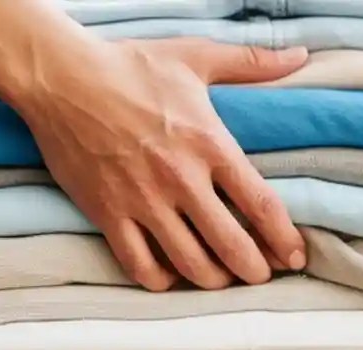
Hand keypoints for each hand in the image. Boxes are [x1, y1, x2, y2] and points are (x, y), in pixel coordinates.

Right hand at [6, 38, 308, 289]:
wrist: (61, 76)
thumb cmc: (131, 65)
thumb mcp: (197, 56)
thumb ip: (253, 62)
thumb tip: (302, 55)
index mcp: (209, 145)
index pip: (261, 205)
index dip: (284, 239)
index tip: (295, 256)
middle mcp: (180, 179)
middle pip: (232, 246)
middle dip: (254, 270)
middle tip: (260, 275)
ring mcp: (142, 200)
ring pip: (190, 264)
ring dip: (213, 280)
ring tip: (221, 278)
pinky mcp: (108, 213)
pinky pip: (140, 266)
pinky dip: (161, 280)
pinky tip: (170, 275)